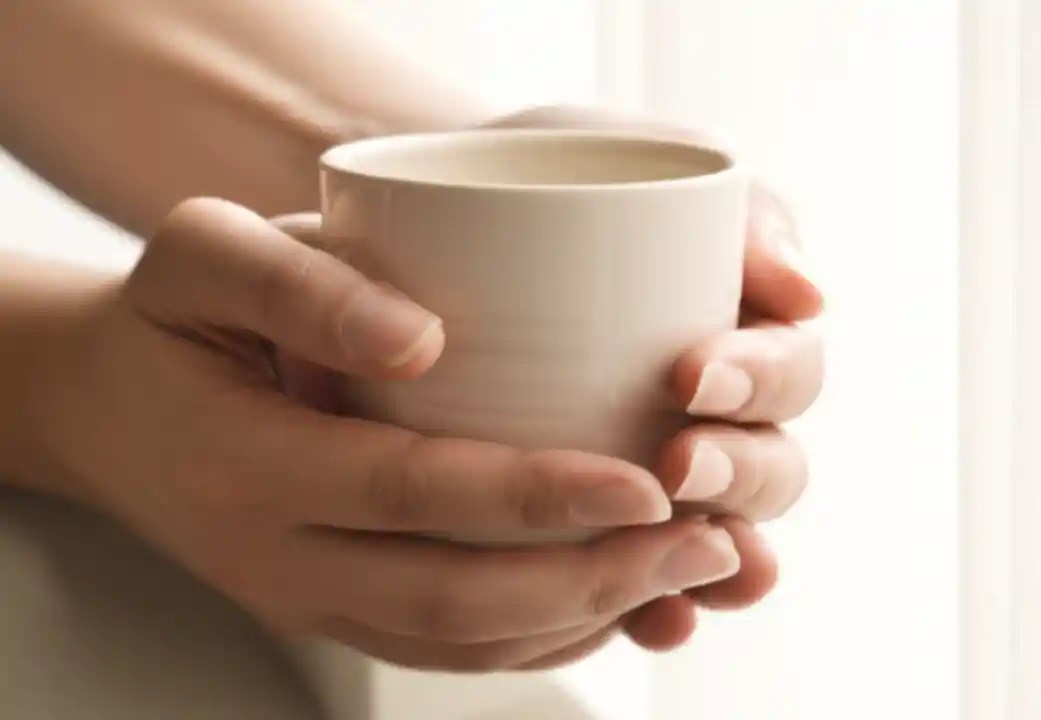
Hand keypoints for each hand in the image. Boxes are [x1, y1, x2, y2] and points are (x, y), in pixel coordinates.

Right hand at [31, 198, 743, 671]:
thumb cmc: (169, 320)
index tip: (649, 481)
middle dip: (600, 578)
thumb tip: (420, 340)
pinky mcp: (333, 611)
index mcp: (253, 463)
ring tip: (693, 568)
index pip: (417, 491)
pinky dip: (541, 635)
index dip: (541, 495)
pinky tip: (616, 594)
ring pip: (463, 642)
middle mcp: (282, 557)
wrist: (99, 411)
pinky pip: (445, 649)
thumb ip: (300, 287)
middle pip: (459, 597)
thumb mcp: (201, 258)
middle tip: (708, 540)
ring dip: (591, 615)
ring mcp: (309, 600)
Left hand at [484, 107, 824, 650]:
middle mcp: (720, 409)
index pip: (790, 366)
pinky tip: (657, 621)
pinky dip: (666, 606)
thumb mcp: (630, 160)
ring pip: (728, 532)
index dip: (763, 378)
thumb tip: (809, 290)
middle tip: (675, 460)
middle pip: (774, 463)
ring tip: (682, 565)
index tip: (691, 374)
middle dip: (739, 469)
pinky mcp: (611, 517)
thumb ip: (733, 208)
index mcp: (744, 325)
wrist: (437, 213)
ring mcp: (668, 469)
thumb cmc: (550, 171)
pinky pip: (656, 578)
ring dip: (717, 553)